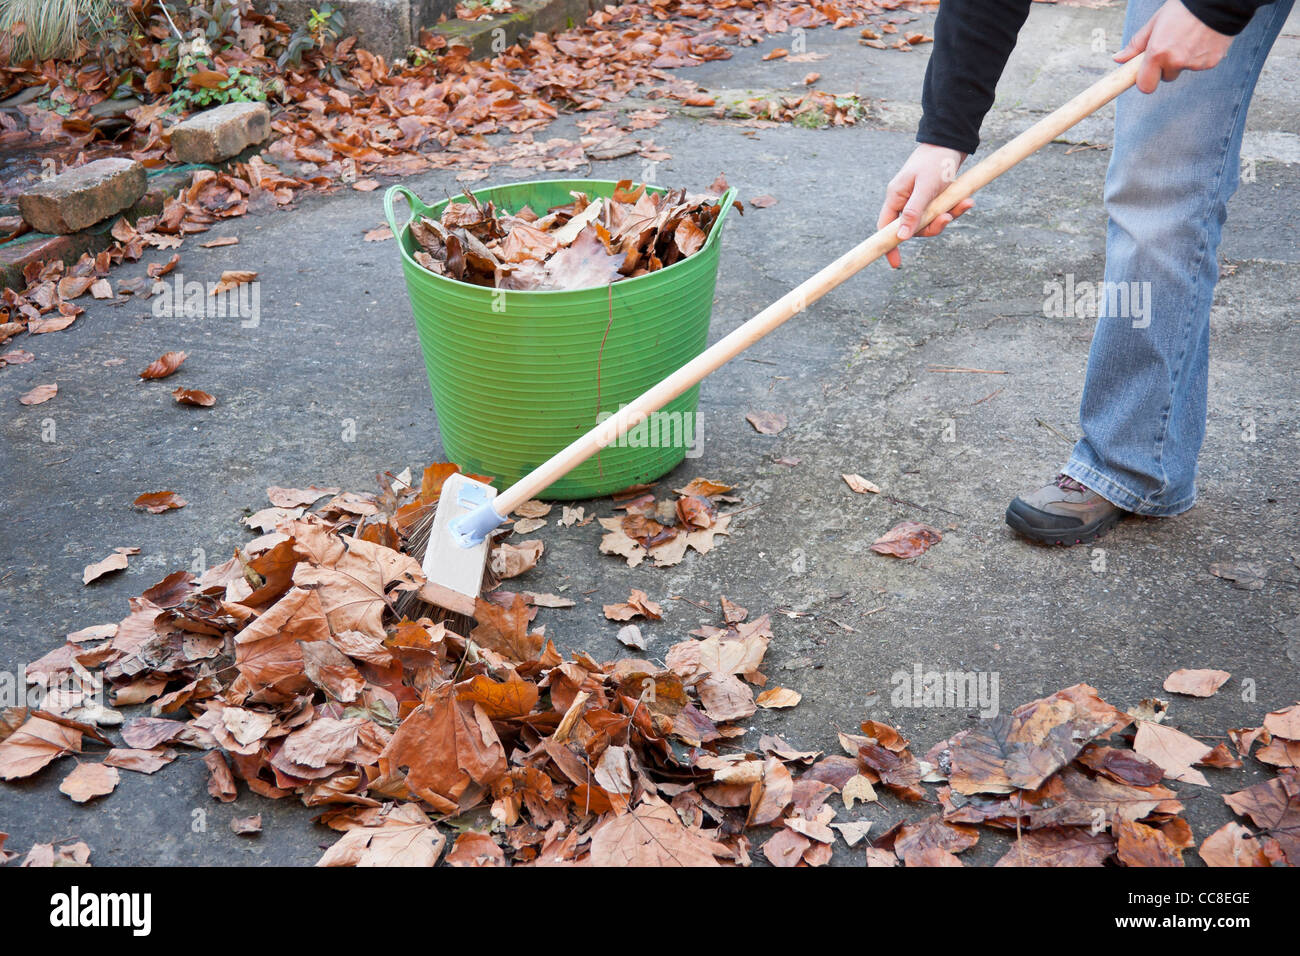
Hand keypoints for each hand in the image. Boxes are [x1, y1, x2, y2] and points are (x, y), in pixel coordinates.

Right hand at [876, 143, 972, 268]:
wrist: (952, 141)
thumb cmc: (935, 161)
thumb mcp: (925, 187)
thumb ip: (913, 212)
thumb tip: (902, 237)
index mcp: (896, 197)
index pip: (886, 227)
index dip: (890, 246)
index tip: (896, 264)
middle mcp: (905, 200)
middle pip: (913, 228)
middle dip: (933, 226)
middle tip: (948, 219)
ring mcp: (920, 199)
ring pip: (931, 221)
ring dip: (949, 216)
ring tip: (965, 203)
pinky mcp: (934, 197)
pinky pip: (942, 211)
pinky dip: (955, 208)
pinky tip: (967, 201)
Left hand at [1115, 0, 1232, 93]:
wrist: (1218, 1)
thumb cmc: (1183, 8)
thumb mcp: (1155, 22)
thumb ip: (1136, 44)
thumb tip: (1118, 59)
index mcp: (1157, 53)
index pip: (1145, 86)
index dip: (1146, 80)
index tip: (1147, 73)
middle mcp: (1175, 61)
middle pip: (1166, 77)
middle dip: (1166, 66)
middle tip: (1173, 44)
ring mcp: (1194, 64)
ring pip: (1183, 69)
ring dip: (1184, 59)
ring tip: (1190, 37)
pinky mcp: (1211, 63)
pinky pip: (1199, 65)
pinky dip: (1200, 56)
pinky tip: (1203, 39)